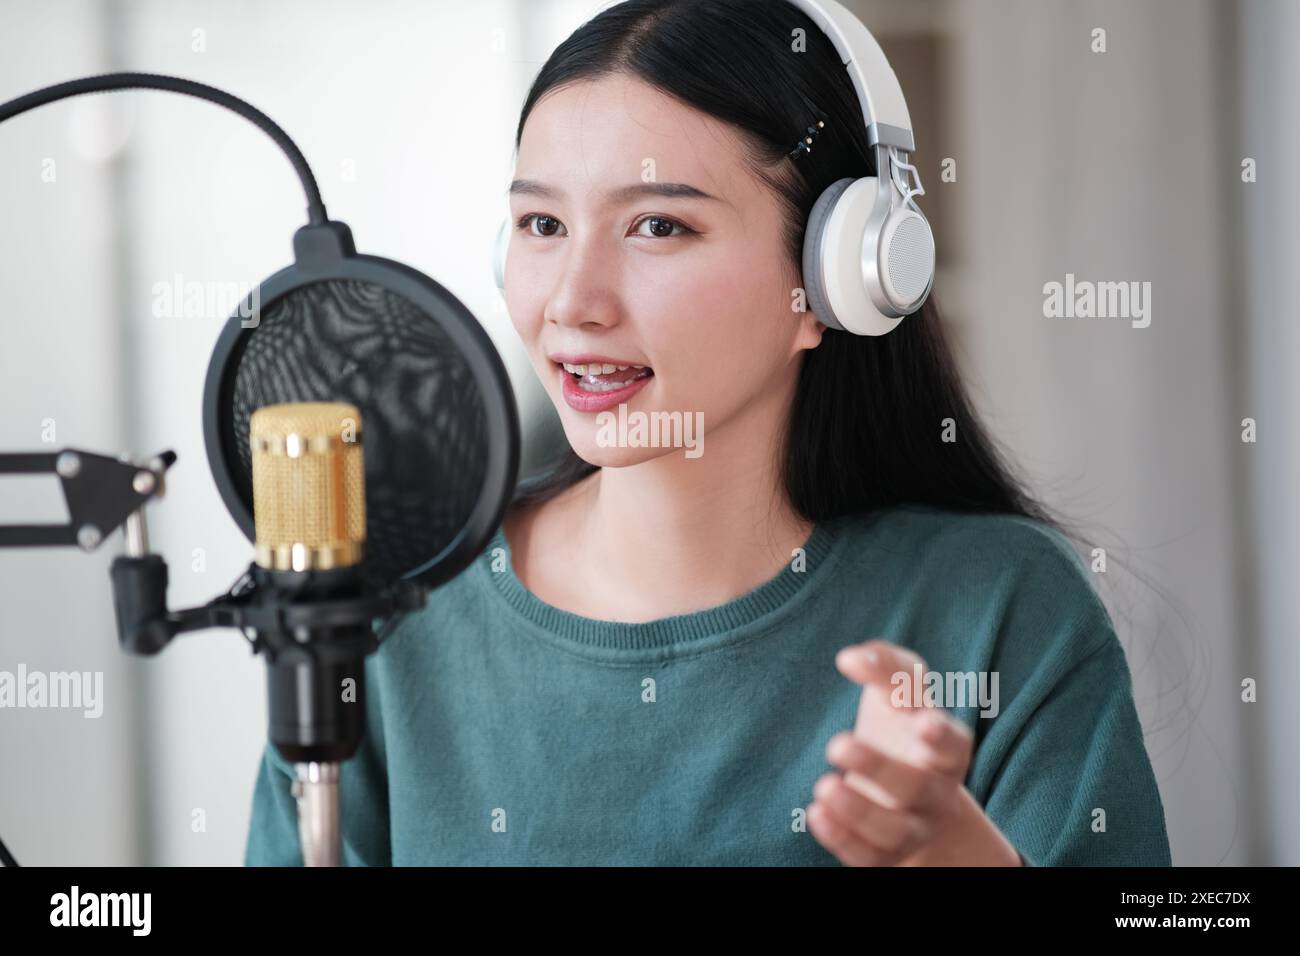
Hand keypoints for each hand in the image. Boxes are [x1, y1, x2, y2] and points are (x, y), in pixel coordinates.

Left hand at [807, 639, 1022, 865]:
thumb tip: (851, 658)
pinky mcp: (884, 856)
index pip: (952, 743)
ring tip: (823, 786)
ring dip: (858, 811)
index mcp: (947, 750)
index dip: (941, 736)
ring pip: (894, 831)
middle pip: (918, 788)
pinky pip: (868, 857)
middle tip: (837, 744)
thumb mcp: (901, 691)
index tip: (922, 721)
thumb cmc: (900, 728)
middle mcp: (935, 793)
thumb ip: (886, 664)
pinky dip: (842, 838)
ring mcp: (912, 828)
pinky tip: (816, 813)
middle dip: (880, 768)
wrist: (906, 796)